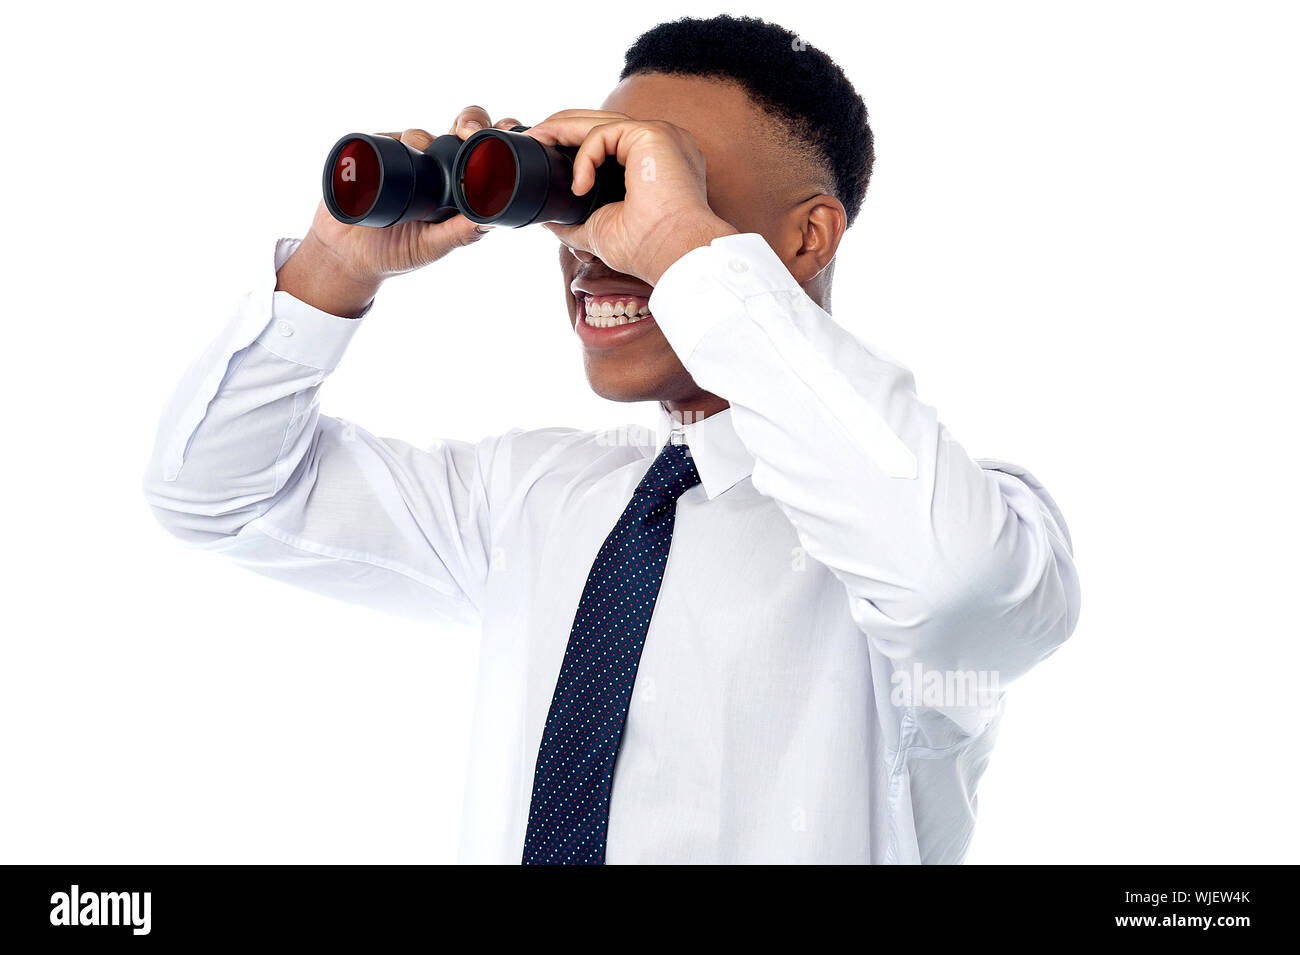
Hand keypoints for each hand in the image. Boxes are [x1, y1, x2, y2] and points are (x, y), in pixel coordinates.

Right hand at [276, 106, 521, 316]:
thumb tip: (490, 220)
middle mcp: (438, 167)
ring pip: (422, 132)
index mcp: (460, 187)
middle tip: (467, 132)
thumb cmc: (397, 252)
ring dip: (423, 136)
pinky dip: (390, 138)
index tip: (505, 135)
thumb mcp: (432, 247)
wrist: (347, 253)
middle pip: (461, 129)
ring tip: (419, 148)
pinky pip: (385, 137)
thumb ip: (459, 234)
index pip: (486, 156)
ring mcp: (407, 157)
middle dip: (469, 122)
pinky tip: (393, 146)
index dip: (498, 139)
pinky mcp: (376, 154)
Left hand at [526, 110, 738, 285]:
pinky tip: (580, 188)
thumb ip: (575, 222)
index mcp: (654, 163)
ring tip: (538, 143)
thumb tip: (548, 220)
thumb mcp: (600, 230)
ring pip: (600, 122)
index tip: (544, 152)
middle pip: (602, 123)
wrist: (670, 254)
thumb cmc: (647, 248)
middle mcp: (661, 144)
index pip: (609, 141)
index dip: (574, 141)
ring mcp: (659, 135)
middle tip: (532, 139)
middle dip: (561, 127)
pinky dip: (584, 158)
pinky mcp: (651, 134)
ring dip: (561, 129)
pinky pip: (602, 134)